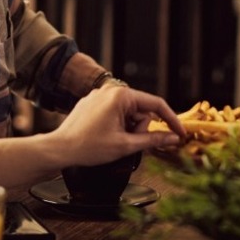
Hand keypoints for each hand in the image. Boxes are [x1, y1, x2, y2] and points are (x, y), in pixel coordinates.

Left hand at [48, 86, 183, 166]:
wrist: (59, 149)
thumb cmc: (89, 147)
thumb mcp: (125, 145)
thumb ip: (152, 140)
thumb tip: (172, 138)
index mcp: (121, 96)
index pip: (156, 104)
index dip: (171, 120)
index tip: (180, 134)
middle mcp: (111, 90)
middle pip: (141, 110)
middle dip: (140, 128)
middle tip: (128, 143)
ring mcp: (100, 95)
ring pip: (128, 112)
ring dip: (128, 128)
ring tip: (113, 141)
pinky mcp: (92, 103)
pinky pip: (115, 112)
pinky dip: (117, 125)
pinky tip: (105, 137)